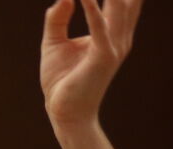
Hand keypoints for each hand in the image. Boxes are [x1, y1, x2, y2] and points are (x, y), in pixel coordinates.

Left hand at [41, 0, 142, 125]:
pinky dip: (91, 6)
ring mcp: (113, 46)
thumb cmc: (62, 81)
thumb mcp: (54, 41)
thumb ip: (58, 16)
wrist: (65, 114)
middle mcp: (118, 36)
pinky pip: (98, 25)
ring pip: (117, 7)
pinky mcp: (103, 57)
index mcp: (111, 32)